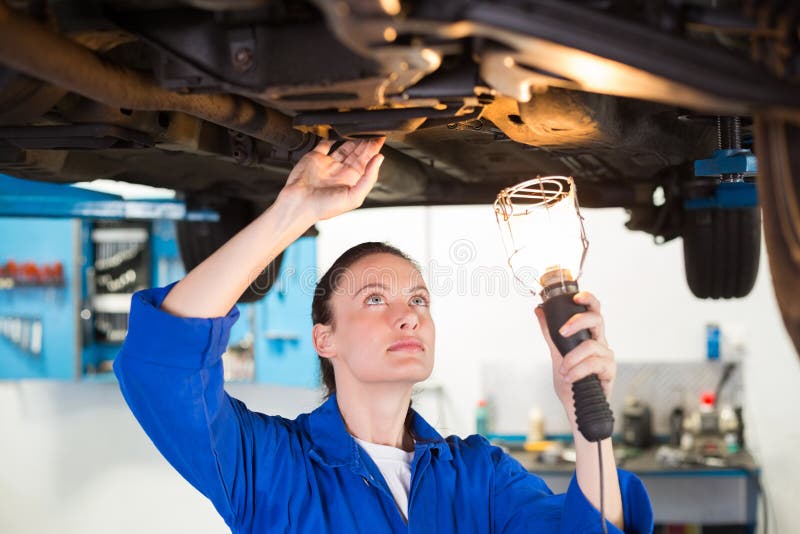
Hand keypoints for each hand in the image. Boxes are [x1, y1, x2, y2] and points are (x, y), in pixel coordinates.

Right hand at [278, 137, 385, 221]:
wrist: (299, 204)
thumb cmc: (324, 207)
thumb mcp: (354, 197)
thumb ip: (368, 178)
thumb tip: (379, 159)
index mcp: (352, 180)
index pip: (367, 161)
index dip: (374, 148)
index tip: (381, 137)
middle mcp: (342, 171)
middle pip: (358, 151)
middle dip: (366, 140)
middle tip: (373, 129)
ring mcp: (329, 163)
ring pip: (345, 145)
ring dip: (353, 137)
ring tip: (361, 128)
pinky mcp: (316, 156)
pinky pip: (325, 143)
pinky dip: (331, 136)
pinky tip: (339, 130)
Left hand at [534, 291, 616, 429]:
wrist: (574, 405)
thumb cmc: (569, 379)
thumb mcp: (556, 352)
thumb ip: (550, 332)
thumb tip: (539, 310)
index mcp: (589, 335)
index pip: (593, 310)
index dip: (588, 300)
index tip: (576, 297)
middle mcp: (600, 342)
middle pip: (597, 319)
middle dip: (578, 321)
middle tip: (563, 332)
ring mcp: (607, 356)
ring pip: (590, 346)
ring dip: (571, 359)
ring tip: (562, 372)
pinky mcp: (610, 371)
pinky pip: (594, 364)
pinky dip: (578, 370)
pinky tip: (569, 377)